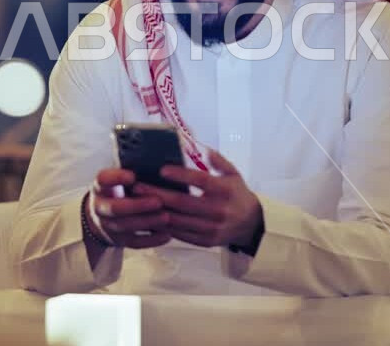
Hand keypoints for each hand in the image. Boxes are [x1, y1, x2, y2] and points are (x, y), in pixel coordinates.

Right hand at [89, 168, 171, 248]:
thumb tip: (157, 162)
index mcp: (100, 187)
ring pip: (127, 226)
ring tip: (166, 217)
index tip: (132, 175)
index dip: (116, 178)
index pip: (102, 180)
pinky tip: (167, 235)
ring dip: (147, 222)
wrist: (102, 218)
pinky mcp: (120, 240)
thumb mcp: (117, 180)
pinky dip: (152, 240)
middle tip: (158, 201)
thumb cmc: (118, 192)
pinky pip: (135, 243)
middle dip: (137, 205)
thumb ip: (131, 173)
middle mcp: (100, 207)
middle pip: (116, 208)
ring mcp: (109, 226)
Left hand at [131, 150, 263, 248]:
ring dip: (155, 211)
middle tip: (137, 186)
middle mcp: (218, 210)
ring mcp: (211, 228)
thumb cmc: (237, 194)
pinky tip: (149, 218)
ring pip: (177, 220)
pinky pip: (180, 234)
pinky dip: (163, 227)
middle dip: (157, 194)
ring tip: (138, 201)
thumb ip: (219, 161)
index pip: (200, 181)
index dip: (180, 175)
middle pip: (182, 202)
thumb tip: (202, 148)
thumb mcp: (233, 174)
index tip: (162, 170)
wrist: (251, 225)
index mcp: (225, 190)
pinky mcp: (205, 242)